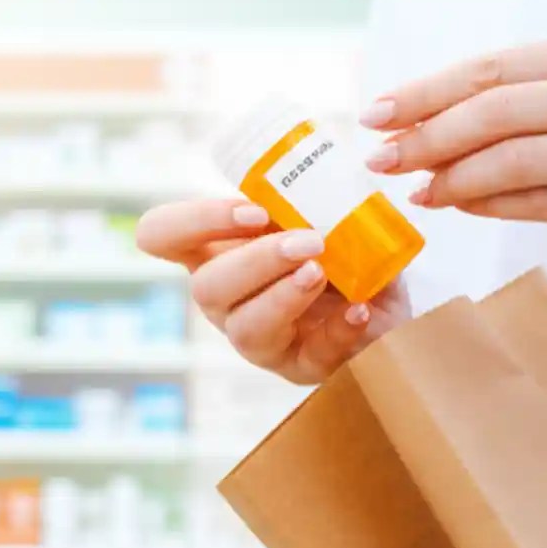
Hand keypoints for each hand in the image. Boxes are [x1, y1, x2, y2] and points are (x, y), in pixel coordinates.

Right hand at [135, 199, 410, 383]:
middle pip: (206, 287)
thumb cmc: (338, 252)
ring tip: (322, 272)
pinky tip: (360, 309)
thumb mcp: (317, 216)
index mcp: (213, 253)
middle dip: (258, 260)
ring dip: (285, 296)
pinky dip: (338, 329)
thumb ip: (304, 198)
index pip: (160, 235)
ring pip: (246, 329)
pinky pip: (311, 356)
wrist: (386, 305)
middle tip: (310, 240)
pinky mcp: (301, 368)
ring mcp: (258, 340)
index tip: (254, 212)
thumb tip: (314, 178)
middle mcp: (223, 300)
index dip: (194, 222)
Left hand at [360, 34, 546, 294]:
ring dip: (449, 178)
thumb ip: (520, 108)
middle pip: (494, 111)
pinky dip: (486, 206)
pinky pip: (538, 203)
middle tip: (379, 158)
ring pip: (512, 160)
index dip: (425, 91)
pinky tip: (455, 206)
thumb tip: (423, 127)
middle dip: (424, 136)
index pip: (491, 68)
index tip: (376, 113)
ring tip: (415, 190)